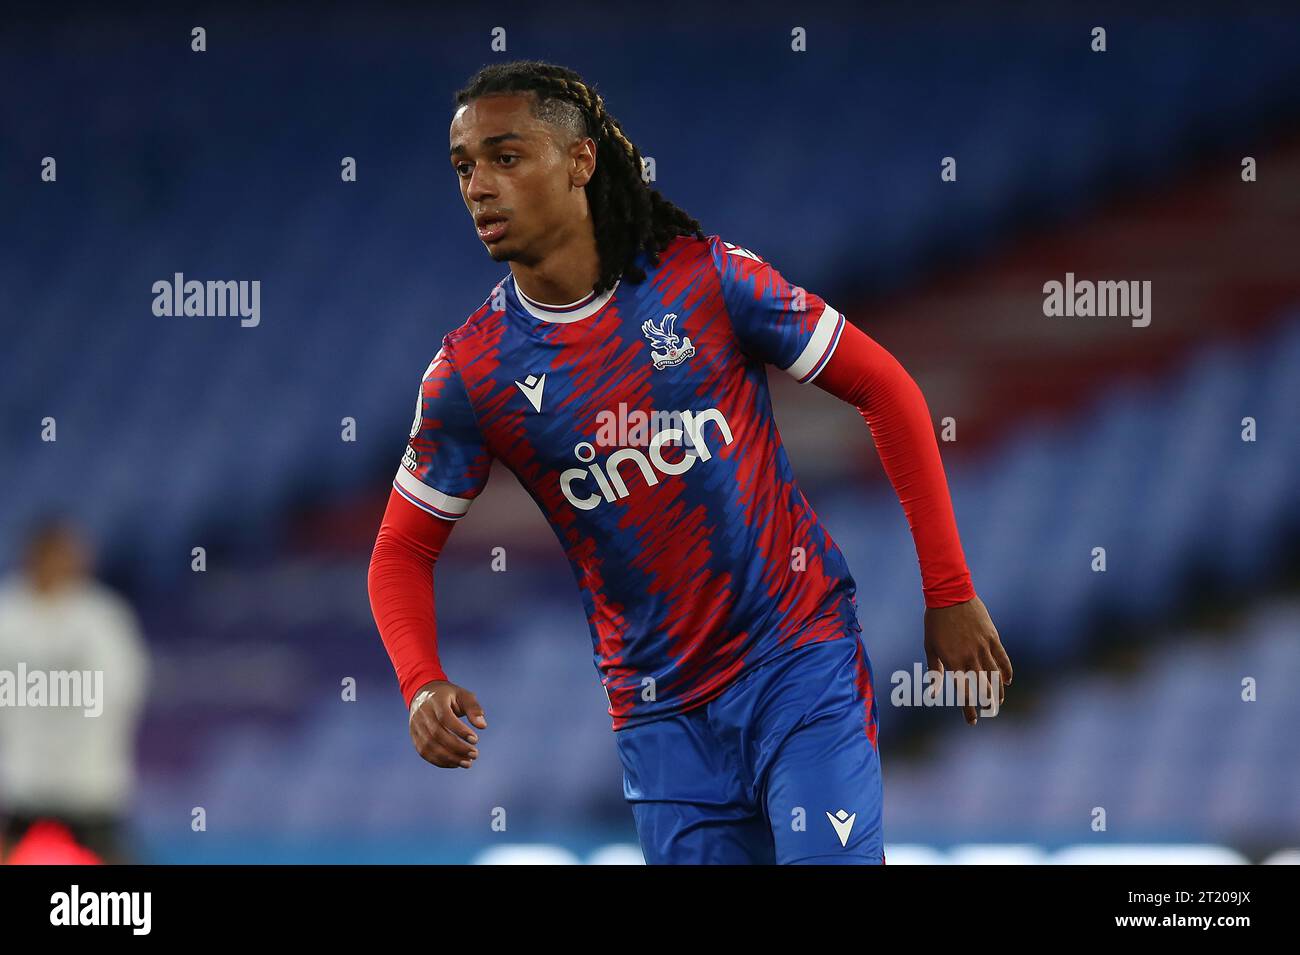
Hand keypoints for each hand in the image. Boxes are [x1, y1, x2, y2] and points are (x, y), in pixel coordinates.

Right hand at [408, 680, 487, 767]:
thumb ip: (473, 708)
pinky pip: (424, 752)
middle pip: (437, 734)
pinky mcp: (413, 736)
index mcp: (435, 700)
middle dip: (457, 747)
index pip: (445, 718)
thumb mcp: (463, 695)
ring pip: (429, 746)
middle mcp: (422, 713)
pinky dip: (440, 761)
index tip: (475, 740)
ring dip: (449, 758)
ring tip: (467, 763)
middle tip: (475, 755)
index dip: (460, 730)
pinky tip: (455, 764)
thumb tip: (482, 726)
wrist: (423, 693)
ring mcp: (415, 726)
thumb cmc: (448, 695)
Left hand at [923, 594, 1011, 725]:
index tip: (972, 721)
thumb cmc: (935, 622)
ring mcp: (983, 647)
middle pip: (983, 686)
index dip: (969, 709)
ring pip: (995, 675)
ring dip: (998, 690)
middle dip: (987, 702)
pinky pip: (1003, 658)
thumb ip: (935, 671)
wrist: (949, 595)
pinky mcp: (992, 637)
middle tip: (989, 711)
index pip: (963, 692)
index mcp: (953, 661)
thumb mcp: (930, 647)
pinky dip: (1007, 671)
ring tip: (998, 701)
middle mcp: (970, 657)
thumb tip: (934, 693)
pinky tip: (1008, 681)